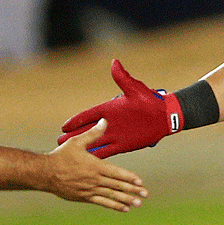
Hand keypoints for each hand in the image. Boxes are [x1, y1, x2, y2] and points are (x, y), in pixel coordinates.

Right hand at [48, 120, 148, 210]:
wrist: (45, 173)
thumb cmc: (61, 156)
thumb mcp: (76, 142)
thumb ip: (93, 134)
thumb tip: (105, 121)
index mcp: (95, 166)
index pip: (116, 173)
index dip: (129, 178)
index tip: (140, 182)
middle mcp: (94, 180)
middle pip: (117, 186)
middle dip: (133, 190)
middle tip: (146, 194)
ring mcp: (90, 190)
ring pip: (112, 196)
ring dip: (126, 200)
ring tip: (138, 204)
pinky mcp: (84, 197)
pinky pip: (102, 203)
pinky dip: (114, 206)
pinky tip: (124, 208)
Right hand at [58, 59, 181, 158]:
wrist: (165, 116)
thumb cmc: (150, 101)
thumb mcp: (135, 89)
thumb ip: (123, 78)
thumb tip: (114, 62)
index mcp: (110, 109)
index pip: (89, 116)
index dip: (76, 120)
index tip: (64, 126)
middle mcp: (110, 123)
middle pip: (87, 131)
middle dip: (73, 136)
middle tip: (59, 141)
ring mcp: (116, 135)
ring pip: (94, 142)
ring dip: (82, 148)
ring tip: (69, 153)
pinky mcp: (123, 144)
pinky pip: (107, 151)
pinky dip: (97, 155)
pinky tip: (87, 162)